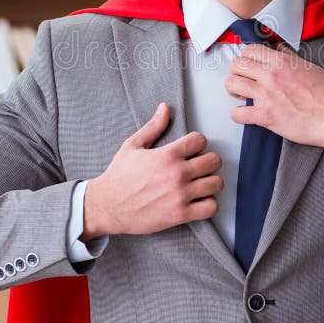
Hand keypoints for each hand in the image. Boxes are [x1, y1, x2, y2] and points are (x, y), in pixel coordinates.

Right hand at [81, 102, 222, 239]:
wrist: (107, 206)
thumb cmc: (119, 176)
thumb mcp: (132, 146)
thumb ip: (153, 127)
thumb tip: (165, 108)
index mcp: (167, 155)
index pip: (201, 140)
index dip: (197, 143)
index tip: (191, 149)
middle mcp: (177, 174)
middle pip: (214, 161)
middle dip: (208, 161)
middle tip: (199, 165)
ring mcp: (180, 195)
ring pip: (216, 183)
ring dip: (211, 182)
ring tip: (201, 182)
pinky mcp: (180, 214)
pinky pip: (210, 207)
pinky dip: (209, 203)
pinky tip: (199, 200)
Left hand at [225, 43, 323, 148]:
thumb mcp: (309, 67)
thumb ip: (290, 57)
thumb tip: (279, 49)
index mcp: (281, 62)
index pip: (250, 50)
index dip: (248, 57)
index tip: (250, 64)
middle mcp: (270, 76)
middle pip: (236, 64)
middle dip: (238, 71)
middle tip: (244, 79)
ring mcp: (266, 96)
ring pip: (232, 85)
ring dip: (235, 90)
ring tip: (242, 95)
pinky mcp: (265, 116)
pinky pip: (237, 114)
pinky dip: (239, 115)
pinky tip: (246, 114)